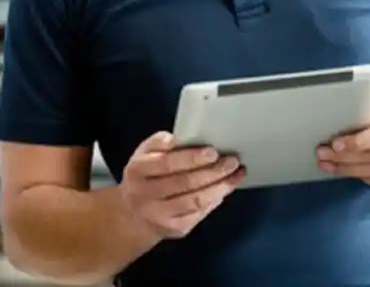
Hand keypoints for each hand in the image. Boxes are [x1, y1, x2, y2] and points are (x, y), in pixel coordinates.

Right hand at [119, 131, 245, 239]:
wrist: (133, 215)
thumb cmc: (145, 176)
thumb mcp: (144, 154)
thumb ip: (159, 143)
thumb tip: (179, 139)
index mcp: (137, 170)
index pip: (167, 163)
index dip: (191, 158)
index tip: (213, 152)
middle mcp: (145, 195)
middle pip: (185, 183)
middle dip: (213, 172)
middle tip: (232, 161)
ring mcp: (159, 215)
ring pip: (195, 201)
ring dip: (220, 187)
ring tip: (236, 174)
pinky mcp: (175, 229)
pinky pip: (200, 214)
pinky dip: (215, 200)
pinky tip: (226, 189)